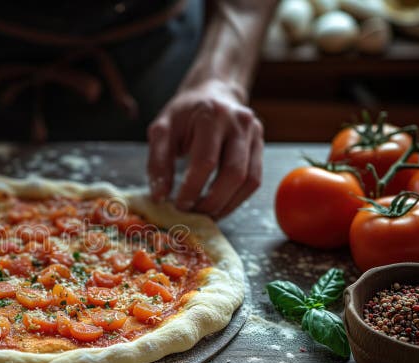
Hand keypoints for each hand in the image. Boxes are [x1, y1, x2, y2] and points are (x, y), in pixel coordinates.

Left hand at [147, 79, 262, 218]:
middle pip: (233, 174)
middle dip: (212, 202)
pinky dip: (237, 198)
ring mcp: (254, 134)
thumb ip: (157, 162)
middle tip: (193, 214)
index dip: (192, 189)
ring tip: (205, 214)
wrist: (213, 92)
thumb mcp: (162, 130)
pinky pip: (255, 180)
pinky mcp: (260, 145)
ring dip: (227, 205)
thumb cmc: (184, 113)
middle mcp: (239, 123)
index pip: (206, 161)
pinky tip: (219, 205)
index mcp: (212, 115)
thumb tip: (160, 196)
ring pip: (249, 180)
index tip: (178, 205)